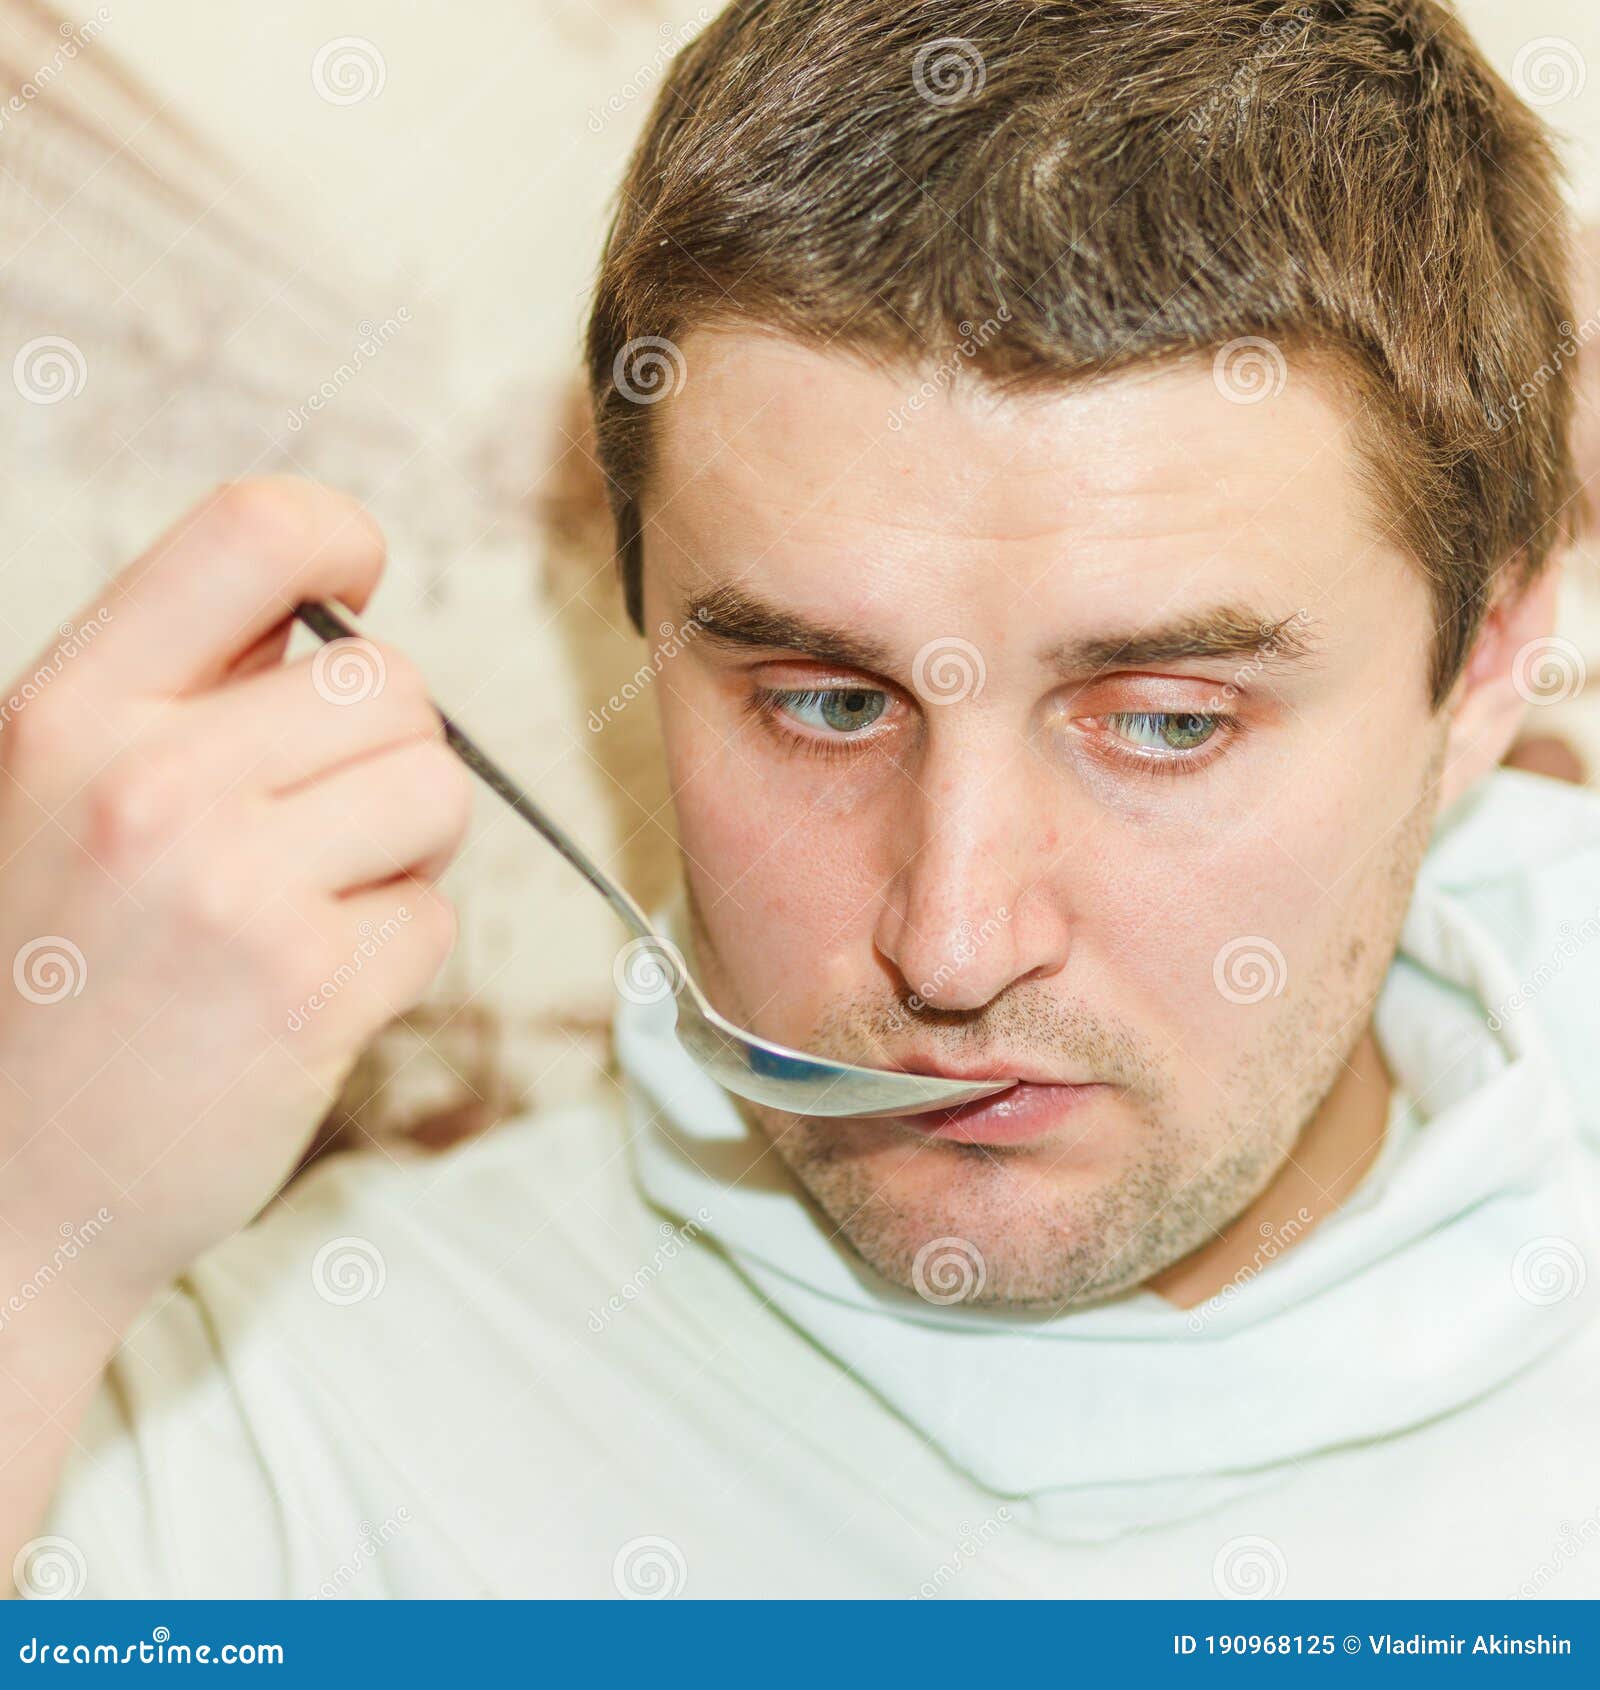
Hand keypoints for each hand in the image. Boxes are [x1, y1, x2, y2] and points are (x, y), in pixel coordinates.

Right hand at [0, 478, 470, 1325]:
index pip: (252, 532)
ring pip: (437, 790)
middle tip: (323, 828)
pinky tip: (306, 994)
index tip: (356, 588)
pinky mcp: (305, 989)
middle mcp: (148, 783)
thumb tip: (324, 612)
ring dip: (404, 853)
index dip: (339, 540)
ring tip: (310, 910)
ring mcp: (231, 887)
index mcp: (72, 710)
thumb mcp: (49, 796)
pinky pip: (433, 920)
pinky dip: (394, 956)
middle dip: (388, 753)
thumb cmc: (37, 989)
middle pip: (392, 685)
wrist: (3, 1193)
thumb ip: (176, 696)